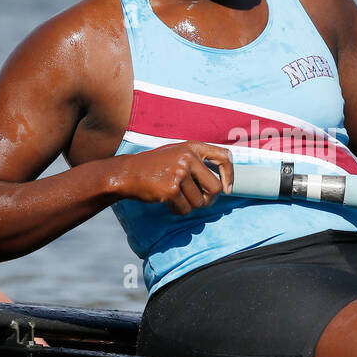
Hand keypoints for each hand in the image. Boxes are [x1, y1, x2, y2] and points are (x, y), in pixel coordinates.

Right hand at [119, 142, 234, 215]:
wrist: (127, 173)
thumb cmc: (154, 166)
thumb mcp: (177, 153)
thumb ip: (197, 161)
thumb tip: (223, 182)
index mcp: (193, 147)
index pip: (224, 157)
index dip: (229, 175)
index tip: (227, 188)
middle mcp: (188, 158)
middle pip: (215, 188)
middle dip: (209, 199)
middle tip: (200, 201)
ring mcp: (179, 173)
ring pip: (200, 202)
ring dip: (190, 205)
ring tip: (177, 198)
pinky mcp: (171, 189)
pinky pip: (185, 209)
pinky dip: (178, 210)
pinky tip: (168, 202)